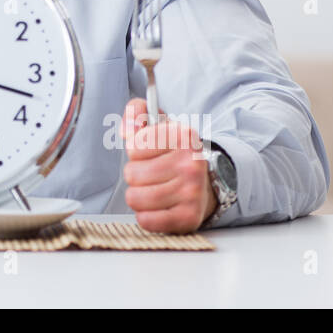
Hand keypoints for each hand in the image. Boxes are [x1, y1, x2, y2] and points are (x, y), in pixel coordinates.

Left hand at [118, 97, 216, 232]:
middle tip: (152, 173)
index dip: (136, 150)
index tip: (150, 152)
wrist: (204, 183)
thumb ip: (137, 112)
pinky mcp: (189, 217)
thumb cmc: (173, 152)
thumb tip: (128, 130)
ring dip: (138, 195)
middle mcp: (192, 163)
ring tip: (153, 189)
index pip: (134, 146)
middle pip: (132, 173)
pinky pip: (146, 220)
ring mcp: (192, 192)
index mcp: (184, 135)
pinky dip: (145, 215)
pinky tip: (156, 207)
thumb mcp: (158, 123)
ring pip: (135, 197)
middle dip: (135, 174)